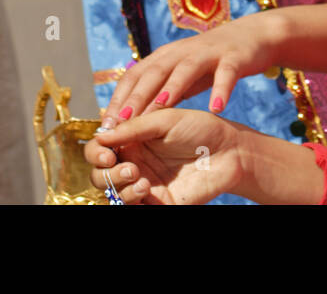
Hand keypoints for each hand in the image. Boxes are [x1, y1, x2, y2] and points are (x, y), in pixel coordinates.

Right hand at [86, 109, 243, 204]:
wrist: (230, 151)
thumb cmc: (200, 128)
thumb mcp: (165, 119)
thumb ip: (133, 127)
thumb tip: (101, 136)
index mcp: (132, 140)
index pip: (98, 149)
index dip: (96, 152)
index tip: (108, 152)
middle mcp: (134, 162)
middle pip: (99, 174)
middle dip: (106, 173)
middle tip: (129, 168)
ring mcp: (144, 184)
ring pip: (112, 193)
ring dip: (119, 187)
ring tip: (141, 178)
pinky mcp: (157, 203)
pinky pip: (131, 207)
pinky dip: (131, 200)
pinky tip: (147, 188)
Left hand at [104, 11, 283, 120]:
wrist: (252, 36)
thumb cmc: (209, 62)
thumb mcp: (179, 75)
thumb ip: (158, 92)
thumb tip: (127, 120)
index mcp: (165, 57)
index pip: (135, 75)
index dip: (119, 98)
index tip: (107, 126)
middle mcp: (182, 52)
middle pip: (155, 72)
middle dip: (138, 96)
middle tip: (123, 122)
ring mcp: (208, 53)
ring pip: (186, 69)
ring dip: (172, 88)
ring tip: (160, 110)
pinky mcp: (233, 57)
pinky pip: (226, 74)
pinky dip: (221, 90)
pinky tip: (216, 109)